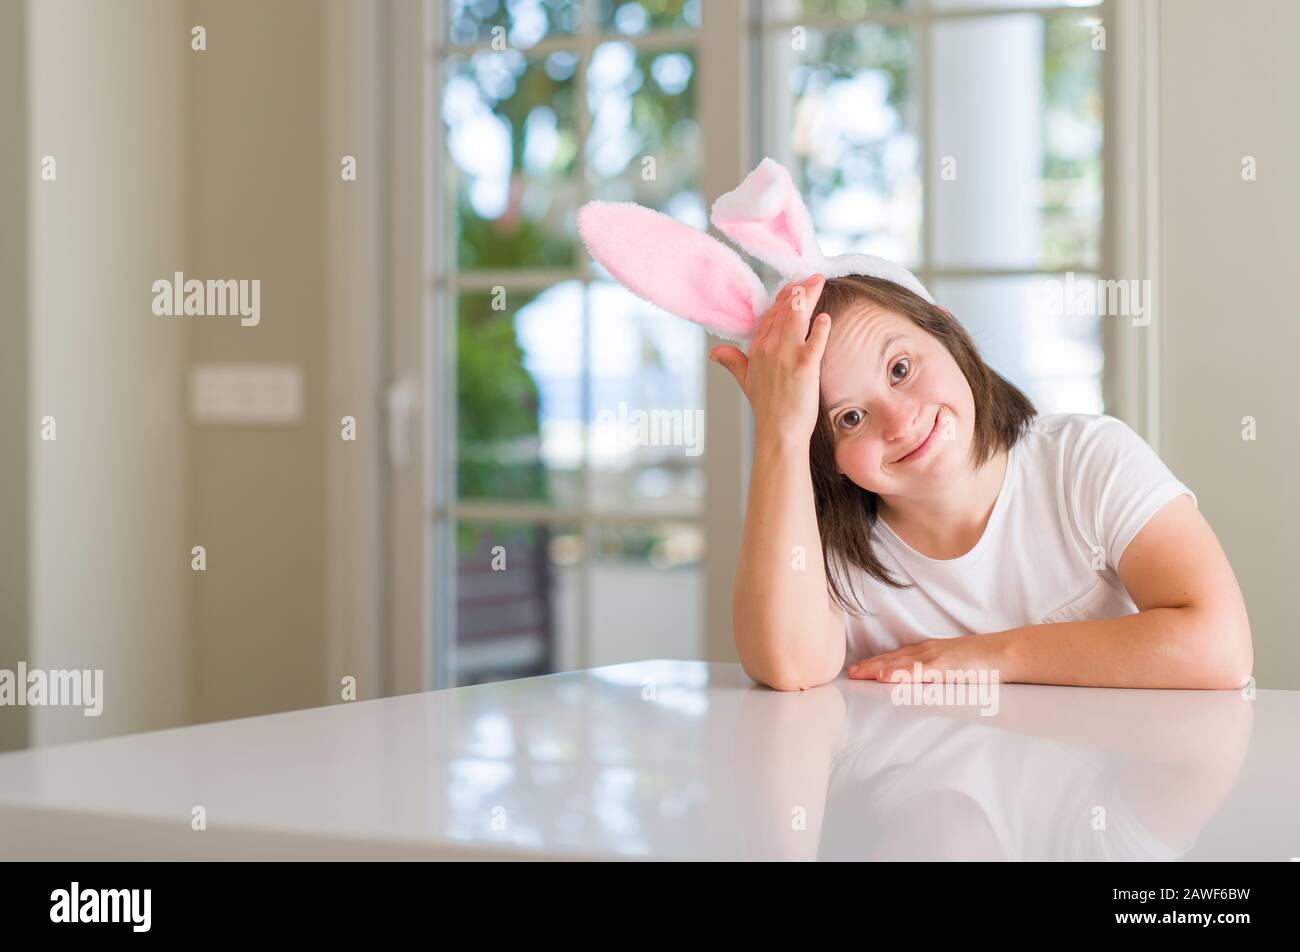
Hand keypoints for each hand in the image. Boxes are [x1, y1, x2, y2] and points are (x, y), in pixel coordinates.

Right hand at [709, 273, 829, 444]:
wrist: (778, 432)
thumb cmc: (767, 408)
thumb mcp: (745, 381)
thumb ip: (733, 362)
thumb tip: (714, 352)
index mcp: (757, 350)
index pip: (769, 317)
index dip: (783, 299)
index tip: (793, 286)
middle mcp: (769, 350)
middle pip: (784, 313)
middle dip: (798, 292)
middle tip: (812, 277)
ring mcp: (786, 358)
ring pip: (797, 320)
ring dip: (808, 299)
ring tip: (818, 282)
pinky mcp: (804, 368)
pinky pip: (814, 343)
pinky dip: (820, 329)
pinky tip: (825, 317)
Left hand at [846, 632, 1014, 682]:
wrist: (1006, 653)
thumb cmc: (983, 663)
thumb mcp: (954, 667)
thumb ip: (937, 674)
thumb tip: (923, 685)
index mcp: (930, 652)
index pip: (897, 657)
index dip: (877, 663)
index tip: (859, 669)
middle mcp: (928, 651)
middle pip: (893, 658)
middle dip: (870, 666)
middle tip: (849, 674)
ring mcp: (936, 657)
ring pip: (900, 663)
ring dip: (877, 668)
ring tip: (858, 675)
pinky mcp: (945, 666)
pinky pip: (918, 671)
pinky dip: (900, 673)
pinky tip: (885, 678)